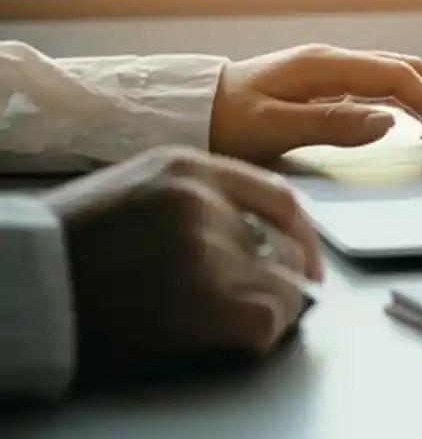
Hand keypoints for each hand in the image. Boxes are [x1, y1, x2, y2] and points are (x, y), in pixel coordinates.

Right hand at [44, 147, 320, 382]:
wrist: (20, 281)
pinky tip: (238, 339)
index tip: (307, 261)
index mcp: (187, 167)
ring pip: (282, 285)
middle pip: (282, 245)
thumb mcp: (132, 191)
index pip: (278, 197)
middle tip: (261, 302)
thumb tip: (248, 234)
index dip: (302, 235)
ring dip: (267, 311)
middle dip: (279, 279)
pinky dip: (263, 334)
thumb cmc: (66, 247)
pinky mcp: (198, 297)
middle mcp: (201, 200)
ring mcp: (201, 247)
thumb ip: (192, 201)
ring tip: (231, 324)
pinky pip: (267, 319)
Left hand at [210, 45, 421, 160]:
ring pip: (403, 77)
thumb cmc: (222, 122)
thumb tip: (389, 121)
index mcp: (325, 66)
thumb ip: (333, 125)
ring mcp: (335, 72)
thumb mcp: (272, 130)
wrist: (188, 109)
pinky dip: (417, 104)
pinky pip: (387, 88)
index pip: (399, 79)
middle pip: (411, 72)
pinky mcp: (330, 86)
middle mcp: (336, 61)